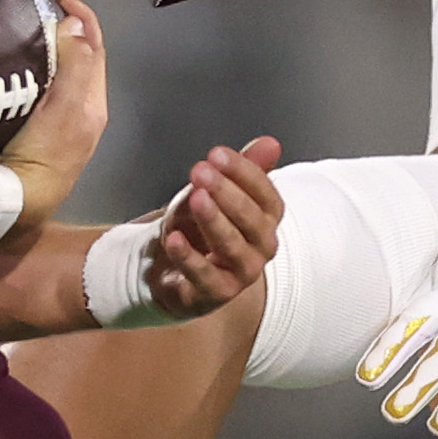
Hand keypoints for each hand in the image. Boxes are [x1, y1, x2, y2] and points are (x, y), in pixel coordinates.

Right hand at [0, 0, 106, 236]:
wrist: (13, 206)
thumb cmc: (43, 158)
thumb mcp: (67, 110)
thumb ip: (76, 67)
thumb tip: (76, 25)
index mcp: (91, 104)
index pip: (94, 49)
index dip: (82, 18)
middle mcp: (78, 112)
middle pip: (76, 58)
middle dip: (62, 29)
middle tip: (33, 9)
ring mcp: (54, 124)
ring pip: (56, 73)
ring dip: (43, 48)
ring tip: (19, 29)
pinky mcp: (31, 132)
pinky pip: (35, 88)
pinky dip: (27, 69)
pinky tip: (7, 65)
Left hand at [143, 136, 282, 315]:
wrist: (165, 265)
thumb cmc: (196, 226)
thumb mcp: (214, 191)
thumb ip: (241, 171)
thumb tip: (271, 143)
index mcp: (266, 220)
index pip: (266, 194)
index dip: (244, 173)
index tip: (216, 154)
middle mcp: (261, 248)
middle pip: (252, 220)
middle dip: (227, 194)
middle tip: (201, 171)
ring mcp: (241, 274)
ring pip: (232, 247)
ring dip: (214, 221)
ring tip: (195, 198)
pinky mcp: (216, 295)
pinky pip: (205, 277)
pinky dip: (189, 258)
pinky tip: (174, 238)